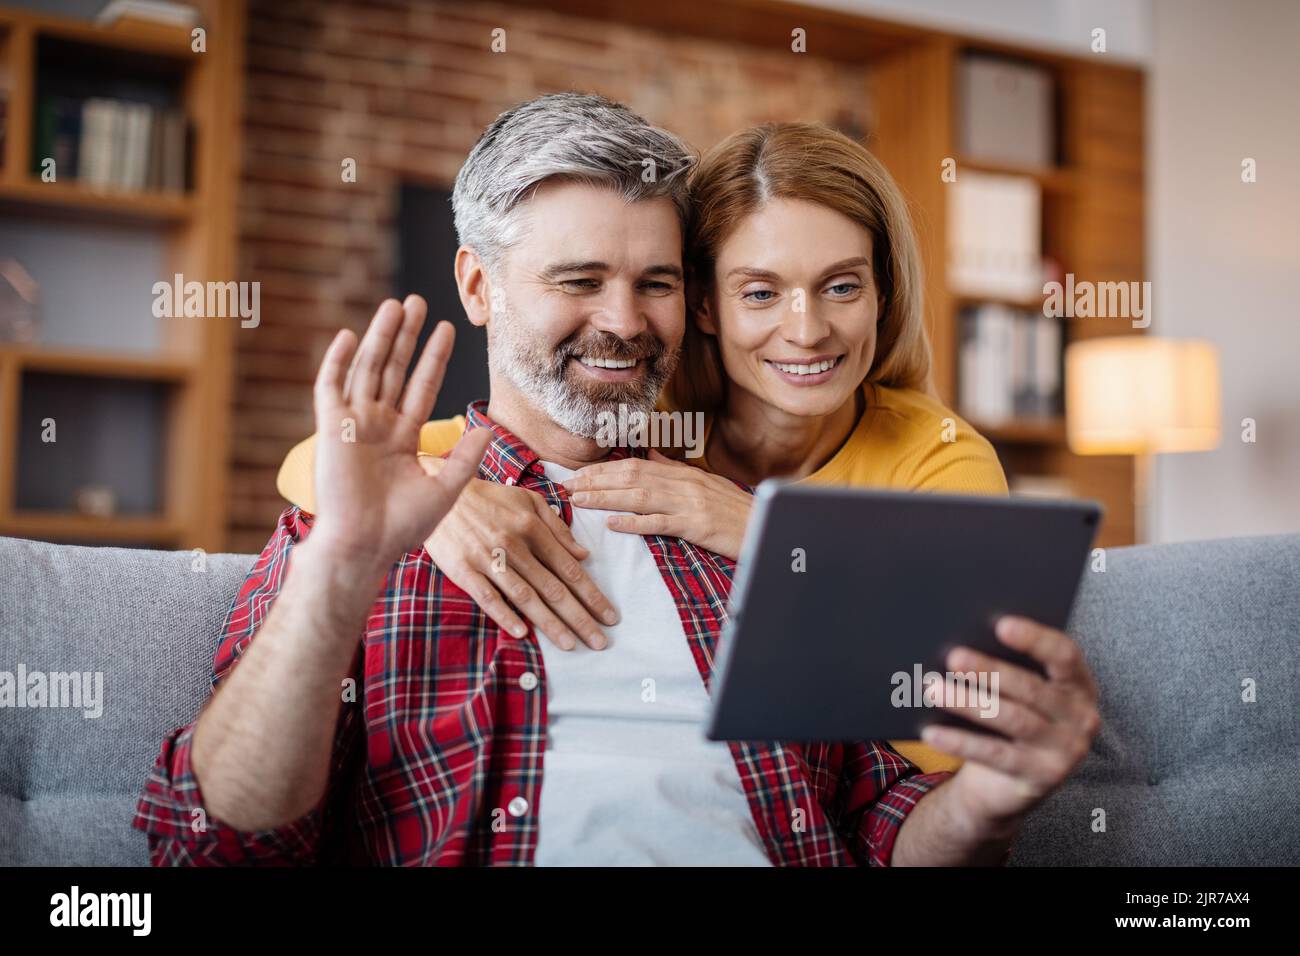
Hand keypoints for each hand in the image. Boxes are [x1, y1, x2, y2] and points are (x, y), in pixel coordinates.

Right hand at [309, 295, 490, 571]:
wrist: (364, 547)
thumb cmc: (401, 528)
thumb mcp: (445, 489)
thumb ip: (465, 456)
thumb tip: (488, 426)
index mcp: (403, 437)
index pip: (421, 386)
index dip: (433, 357)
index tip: (446, 329)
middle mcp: (378, 426)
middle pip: (394, 369)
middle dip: (405, 336)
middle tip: (416, 301)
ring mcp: (353, 426)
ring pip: (368, 370)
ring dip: (379, 338)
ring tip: (394, 305)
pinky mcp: (331, 430)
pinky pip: (331, 389)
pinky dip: (338, 363)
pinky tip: (349, 336)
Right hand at [415, 456, 618, 649]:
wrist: (439, 489)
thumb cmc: (489, 497)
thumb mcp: (528, 500)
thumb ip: (557, 527)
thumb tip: (584, 555)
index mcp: (533, 527)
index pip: (570, 569)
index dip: (592, 595)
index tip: (610, 616)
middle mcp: (514, 544)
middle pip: (553, 588)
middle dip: (580, 617)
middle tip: (600, 641)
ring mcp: (488, 558)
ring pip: (525, 596)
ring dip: (550, 623)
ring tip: (571, 644)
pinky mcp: (462, 569)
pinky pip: (487, 596)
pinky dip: (505, 615)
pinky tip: (523, 633)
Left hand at [561, 450, 753, 559]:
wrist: (766, 528)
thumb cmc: (735, 510)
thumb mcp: (705, 482)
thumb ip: (674, 469)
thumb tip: (649, 454)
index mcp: (683, 473)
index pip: (636, 466)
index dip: (604, 470)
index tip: (578, 475)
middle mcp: (683, 483)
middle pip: (631, 477)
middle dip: (596, 481)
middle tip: (567, 485)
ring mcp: (689, 504)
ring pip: (639, 496)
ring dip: (606, 498)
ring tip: (579, 500)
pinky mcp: (696, 526)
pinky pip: (660, 523)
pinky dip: (634, 523)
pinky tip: (613, 524)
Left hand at [922, 615, 1101, 838]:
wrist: (1010, 784)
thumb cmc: (1011, 720)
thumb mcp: (1017, 694)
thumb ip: (1006, 668)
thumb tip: (961, 643)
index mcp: (1079, 685)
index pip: (1064, 655)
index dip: (1035, 639)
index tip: (1001, 625)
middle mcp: (1081, 717)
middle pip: (1031, 688)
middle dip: (990, 671)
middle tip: (953, 657)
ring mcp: (1065, 751)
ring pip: (1012, 719)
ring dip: (969, 702)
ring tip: (935, 689)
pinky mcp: (1041, 777)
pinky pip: (995, 754)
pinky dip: (960, 742)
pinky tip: (931, 732)